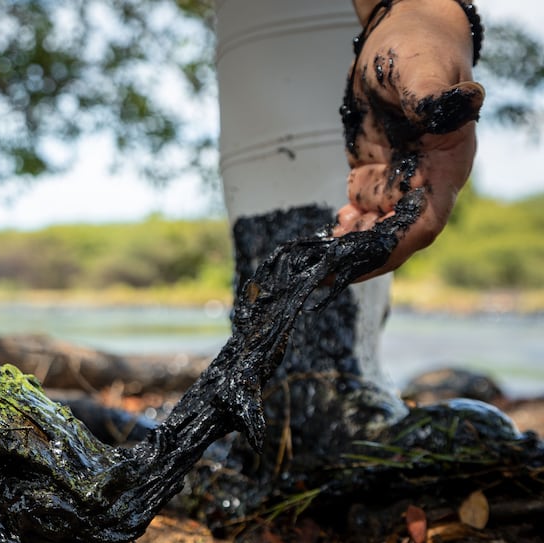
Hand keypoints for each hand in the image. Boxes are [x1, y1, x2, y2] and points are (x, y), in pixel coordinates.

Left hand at [333, 0, 482, 279]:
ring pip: (379, 229)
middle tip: (327, 268)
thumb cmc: (417, 49)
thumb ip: (432, 92)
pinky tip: (327, 233)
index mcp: (447, 163)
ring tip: (322, 254)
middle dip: (366, 255)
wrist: (399, 41)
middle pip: (400, 234)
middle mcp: (427, 179)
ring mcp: (401, 180)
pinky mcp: (375, 176)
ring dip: (352, 246)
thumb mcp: (421, 68)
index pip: (427, 220)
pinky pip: (363, 214)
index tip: (362, 261)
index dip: (396, 246)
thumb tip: (454, 103)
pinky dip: (345, 229)